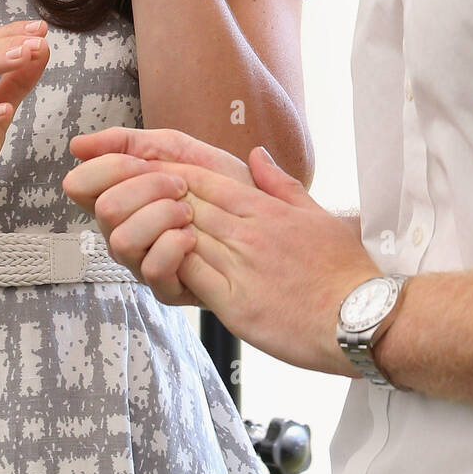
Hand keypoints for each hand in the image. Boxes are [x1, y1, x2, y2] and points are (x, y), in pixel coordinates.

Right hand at [62, 126, 252, 305]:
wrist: (260, 211)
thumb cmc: (216, 181)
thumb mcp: (175, 149)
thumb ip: (127, 142)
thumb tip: (76, 145)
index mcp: (117, 199)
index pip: (79, 185)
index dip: (110, 168)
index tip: (146, 163)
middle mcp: (120, 233)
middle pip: (104, 209)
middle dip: (148, 188)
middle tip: (180, 187)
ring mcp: (140, 262)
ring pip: (121, 241)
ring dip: (161, 216)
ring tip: (189, 213)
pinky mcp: (166, 288)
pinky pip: (151, 269)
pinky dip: (174, 244)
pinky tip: (193, 236)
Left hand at [94, 145, 381, 373]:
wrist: (361, 318)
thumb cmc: (343, 271)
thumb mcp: (316, 214)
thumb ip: (281, 184)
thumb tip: (257, 155)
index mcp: (265, 208)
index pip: (205, 178)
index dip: (167, 170)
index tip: (138, 163)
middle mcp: (249, 230)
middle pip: (185, 201)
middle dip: (146, 191)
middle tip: (110, 182)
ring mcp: (241, 264)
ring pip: (182, 234)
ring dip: (150, 226)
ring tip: (118, 219)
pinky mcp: (236, 301)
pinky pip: (192, 275)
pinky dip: (167, 264)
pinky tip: (146, 259)